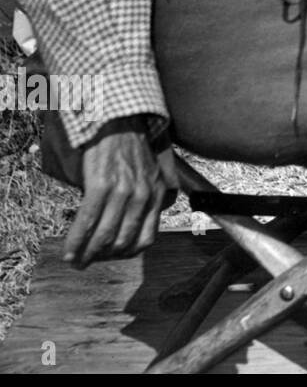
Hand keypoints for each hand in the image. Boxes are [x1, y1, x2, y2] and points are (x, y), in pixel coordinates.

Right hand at [63, 117, 176, 267]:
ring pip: (104, 235)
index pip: (146, 238)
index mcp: (157, 196)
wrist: (119, 123)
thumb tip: (127, 230)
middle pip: (123, 241)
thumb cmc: (130, 151)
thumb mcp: (148, 176)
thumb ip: (143, 201)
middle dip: (102, 257)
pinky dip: (76, 239)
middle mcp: (143, 196)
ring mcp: (123, 191)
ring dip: (87, 253)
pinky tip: (68, 249)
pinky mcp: (101, 185)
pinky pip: (88, 220)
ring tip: (74, 260)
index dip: (126, 254)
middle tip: (85, 263)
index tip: (110, 258)